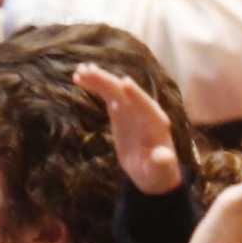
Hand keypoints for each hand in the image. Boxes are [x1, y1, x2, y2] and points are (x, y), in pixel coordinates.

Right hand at [75, 64, 182, 193]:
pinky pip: (106, 94)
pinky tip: (79, 78)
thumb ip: (161, 162)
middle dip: (110, 83)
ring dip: (98, 79)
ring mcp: (131, 108)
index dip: (136, 95)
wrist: (150, 171)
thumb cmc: (158, 172)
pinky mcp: (120, 110)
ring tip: (80, 70)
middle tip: (91, 72)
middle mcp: (144, 110)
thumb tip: (162, 157)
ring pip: (114, 90)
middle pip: (126, 93)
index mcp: (157, 122)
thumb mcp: (160, 171)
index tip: (124, 82)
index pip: (146, 106)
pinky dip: (94, 86)